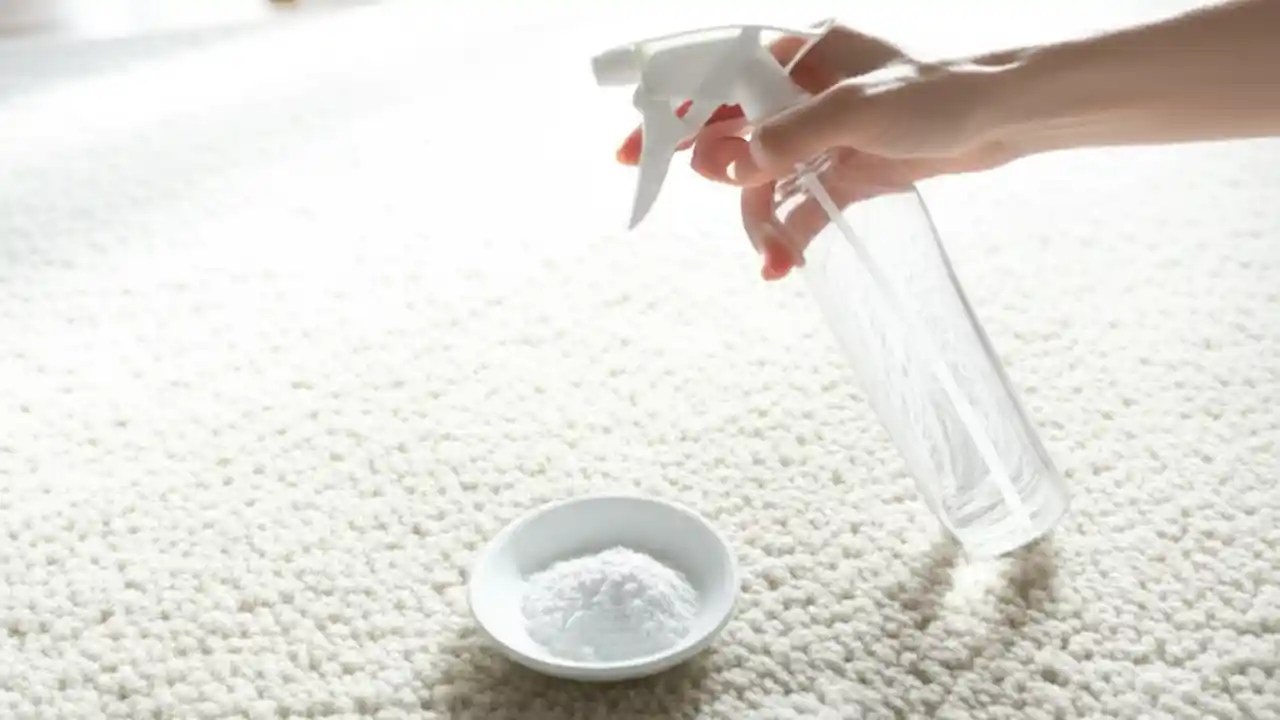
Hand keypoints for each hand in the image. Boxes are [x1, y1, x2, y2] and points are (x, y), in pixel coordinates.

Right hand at [615, 25, 1016, 280]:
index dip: (671, 112)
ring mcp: (822, 132)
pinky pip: (799, 203)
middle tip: (712, 209)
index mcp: (801, 53)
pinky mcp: (843, 168)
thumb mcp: (860, 111)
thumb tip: (726, 163)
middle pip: (733, 135)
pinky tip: (783, 262)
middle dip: (721, 180)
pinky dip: (789, 232)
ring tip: (770, 257)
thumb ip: (791, 134)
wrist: (1003, 121)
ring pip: (765, 179)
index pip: (717, 79)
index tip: (634, 150)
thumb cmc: (940, 96)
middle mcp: (803, 90)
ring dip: (760, 219)